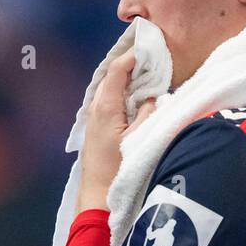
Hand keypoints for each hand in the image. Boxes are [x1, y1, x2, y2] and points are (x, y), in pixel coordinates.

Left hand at [77, 49, 157, 211]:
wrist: (99, 196)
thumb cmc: (120, 168)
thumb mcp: (140, 137)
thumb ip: (148, 111)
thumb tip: (152, 95)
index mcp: (106, 106)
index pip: (117, 70)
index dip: (133, 56)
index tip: (149, 49)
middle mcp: (95, 108)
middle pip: (112, 77)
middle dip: (131, 66)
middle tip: (151, 59)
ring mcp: (93, 119)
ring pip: (110, 90)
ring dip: (127, 81)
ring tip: (147, 75)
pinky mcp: (96, 129)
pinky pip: (109, 102)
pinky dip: (122, 94)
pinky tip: (136, 99)